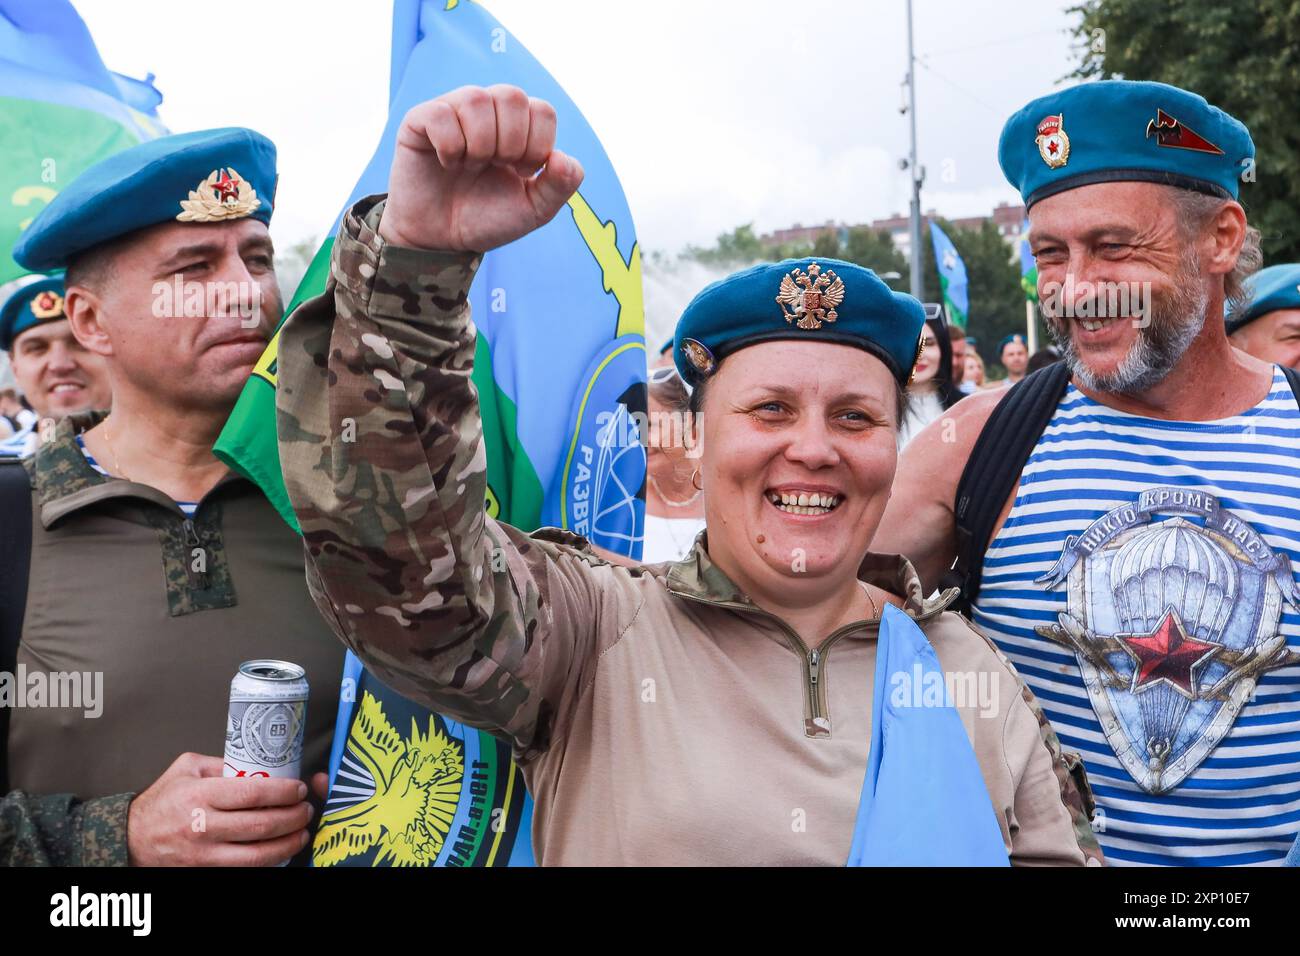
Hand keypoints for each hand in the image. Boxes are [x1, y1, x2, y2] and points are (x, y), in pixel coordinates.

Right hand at [126, 753, 313, 865]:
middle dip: (293, 817)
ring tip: (301, 832)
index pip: (253, 793)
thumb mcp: (188, 769)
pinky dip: (267, 862)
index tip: (300, 789)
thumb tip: (259, 764)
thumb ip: (223, 765)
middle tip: (306, 810)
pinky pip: (244, 870)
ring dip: (287, 844)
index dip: (284, 792)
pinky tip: (279, 851)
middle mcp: (202, 826)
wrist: (130, 838)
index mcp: (200, 795)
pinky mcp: (204, 872)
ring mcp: (203, 854)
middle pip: (261, 824)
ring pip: (257, 854)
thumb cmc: (162, 801)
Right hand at [379, 84, 583, 251]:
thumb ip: (560, 186)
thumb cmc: (487, 218)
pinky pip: (440, 114)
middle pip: (511, 96)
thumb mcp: (533, 210)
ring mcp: (452, 110)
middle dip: (512, 143)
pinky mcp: (420, 120)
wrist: (442, 239)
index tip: (521, 172)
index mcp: (517, 124)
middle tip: (497, 168)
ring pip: (476, 99)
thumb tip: (562, 157)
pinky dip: (450, 146)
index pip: (542, 110)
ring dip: (481, 144)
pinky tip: (448, 164)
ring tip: (471, 166)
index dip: (538, 145)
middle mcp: (486, 110)